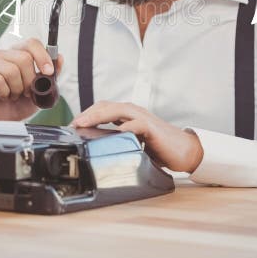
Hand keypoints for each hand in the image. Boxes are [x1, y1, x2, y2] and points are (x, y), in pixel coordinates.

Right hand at [0, 37, 63, 120]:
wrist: (4, 120)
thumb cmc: (20, 103)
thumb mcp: (41, 90)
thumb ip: (51, 75)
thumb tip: (59, 57)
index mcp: (19, 54)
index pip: (31, 43)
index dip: (42, 56)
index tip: (48, 72)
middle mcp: (4, 55)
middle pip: (23, 57)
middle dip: (30, 80)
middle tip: (27, 92)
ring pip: (11, 70)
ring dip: (17, 88)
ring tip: (14, 95)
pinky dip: (4, 92)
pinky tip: (3, 96)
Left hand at [70, 101, 203, 172]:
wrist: (184, 151)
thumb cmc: (158, 147)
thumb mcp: (132, 143)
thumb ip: (118, 140)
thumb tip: (97, 148)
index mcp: (127, 115)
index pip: (102, 109)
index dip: (86, 115)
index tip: (72, 126)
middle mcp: (133, 112)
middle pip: (105, 106)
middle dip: (87, 114)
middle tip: (73, 124)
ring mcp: (142, 118)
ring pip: (116, 110)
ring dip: (98, 116)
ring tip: (84, 124)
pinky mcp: (151, 128)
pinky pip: (136, 125)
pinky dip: (125, 128)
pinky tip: (115, 133)